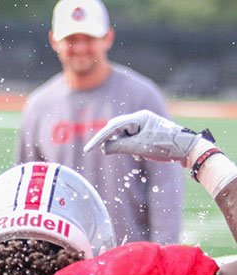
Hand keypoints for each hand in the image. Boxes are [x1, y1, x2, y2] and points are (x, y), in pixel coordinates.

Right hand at [84, 110, 204, 165]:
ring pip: (123, 135)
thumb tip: (103, 148)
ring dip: (123, 145)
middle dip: (112, 140)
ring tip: (136, 153)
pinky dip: (129, 147)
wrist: (189, 149)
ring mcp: (144, 126)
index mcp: (139, 117)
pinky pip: (130, 139)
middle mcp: (140, 118)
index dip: (99, 139)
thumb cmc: (165, 145)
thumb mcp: (139, 147)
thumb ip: (118, 146)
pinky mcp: (146, 133)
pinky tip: (139, 153)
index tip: (88, 150)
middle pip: (116, 129)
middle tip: (112, 151)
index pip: (112, 127)